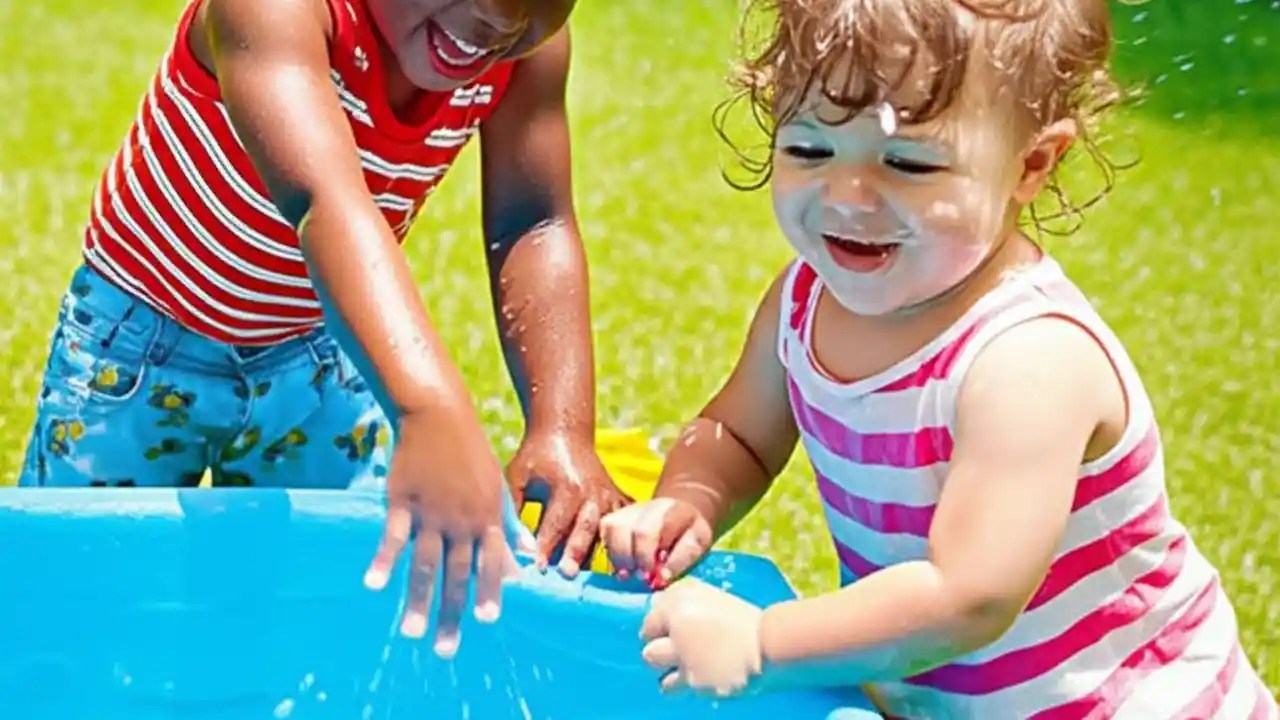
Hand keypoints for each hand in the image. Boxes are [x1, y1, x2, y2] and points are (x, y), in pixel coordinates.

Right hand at [363, 409, 517, 656]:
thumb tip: (528, 559)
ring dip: (418, 601)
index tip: (487, 621)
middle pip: (457, 574)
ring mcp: (431, 513)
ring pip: (425, 565)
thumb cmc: (472, 455)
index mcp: (487, 518)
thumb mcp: (498, 487)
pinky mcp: (402, 503)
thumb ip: (510, 526)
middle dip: (452, 613)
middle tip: (446, 650)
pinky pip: (392, 538)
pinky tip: (374, 586)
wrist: (440, 417)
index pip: (490, 562)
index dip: (489, 591)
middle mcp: (460, 521)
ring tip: (411, 633)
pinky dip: (383, 562)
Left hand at [506, 429, 628, 575]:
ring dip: (596, 556)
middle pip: (585, 529)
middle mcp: (591, 493)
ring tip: (592, 579)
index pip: (555, 523)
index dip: (546, 546)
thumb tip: (512, 545)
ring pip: (606, 532)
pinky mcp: (619, 499)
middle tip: (567, 575)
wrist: (565, 431)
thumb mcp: (517, 476)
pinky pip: (623, 525)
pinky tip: (621, 565)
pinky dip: (622, 543)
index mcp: (566, 487)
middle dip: (576, 553)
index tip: (538, 568)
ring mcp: (608, 497)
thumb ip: (513, 509)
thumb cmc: (537, 457)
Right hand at [600, 498, 712, 587]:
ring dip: (617, 556)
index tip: (651, 578)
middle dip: (630, 558)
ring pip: (612, 528)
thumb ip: (681, 559)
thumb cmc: (689, 534)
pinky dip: (610, 552)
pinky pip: (605, 531)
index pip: (649, 531)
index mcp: (672, 511)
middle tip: (640, 579)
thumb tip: (661, 578)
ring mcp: (629, 510)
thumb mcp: (698, 544)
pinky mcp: (617, 515)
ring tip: (627, 575)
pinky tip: (622, 567)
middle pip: (626, 528)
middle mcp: (647, 506)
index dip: (646, 556)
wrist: (682, 512)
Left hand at [640, 578, 764, 696]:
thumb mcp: (712, 600)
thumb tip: (664, 618)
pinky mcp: (692, 680)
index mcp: (680, 600)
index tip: (676, 636)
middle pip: (647, 647)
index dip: (662, 631)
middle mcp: (676, 624)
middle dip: (662, 652)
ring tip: (689, 670)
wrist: (769, 644)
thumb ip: (684, 605)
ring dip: (668, 672)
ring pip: (656, 670)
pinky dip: (684, 685)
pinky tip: (703, 679)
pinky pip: (673, 687)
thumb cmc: (745, 622)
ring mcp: (683, 654)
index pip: (650, 621)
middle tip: (683, 653)